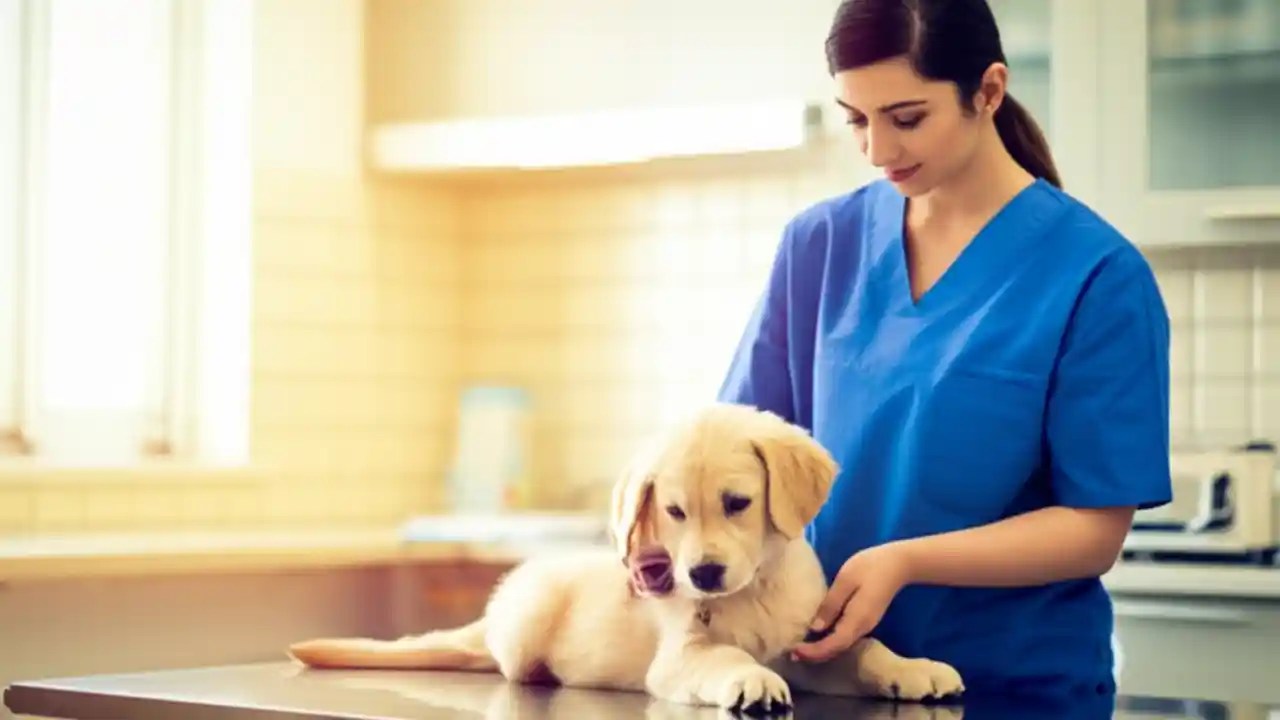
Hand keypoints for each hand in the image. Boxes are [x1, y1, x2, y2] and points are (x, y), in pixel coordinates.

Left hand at [791, 543, 912, 662]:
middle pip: (837, 649)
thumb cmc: (870, 566)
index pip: (833, 644)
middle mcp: (863, 628)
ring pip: (841, 645)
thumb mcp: (846, 580)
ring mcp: (866, 625)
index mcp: (857, 619)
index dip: (814, 651)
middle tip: (792, 653)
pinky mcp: (865, 620)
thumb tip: (815, 628)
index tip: (795, 650)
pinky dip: (830, 641)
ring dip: (822, 650)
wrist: (899, 564)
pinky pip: (845, 637)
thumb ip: (831, 604)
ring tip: (801, 648)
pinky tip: (818, 636)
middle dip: (815, 654)